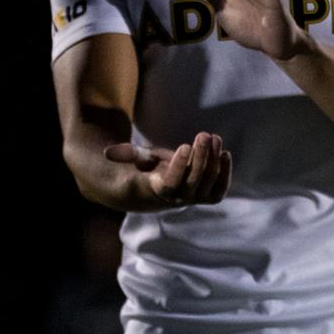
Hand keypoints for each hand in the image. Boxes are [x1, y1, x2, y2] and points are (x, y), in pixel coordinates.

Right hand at [104, 131, 230, 209]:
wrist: (159, 189)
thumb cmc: (147, 170)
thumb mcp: (138, 159)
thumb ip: (127, 154)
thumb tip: (108, 152)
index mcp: (158, 190)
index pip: (171, 184)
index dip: (180, 166)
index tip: (184, 145)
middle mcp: (178, 199)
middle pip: (194, 181)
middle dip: (201, 156)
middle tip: (203, 134)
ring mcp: (194, 199)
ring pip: (208, 182)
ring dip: (213, 159)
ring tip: (214, 137)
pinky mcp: (207, 197)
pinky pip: (219, 190)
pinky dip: (225, 173)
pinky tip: (225, 153)